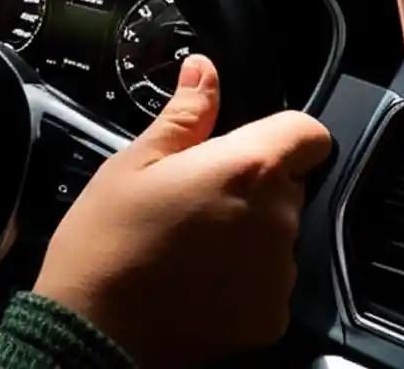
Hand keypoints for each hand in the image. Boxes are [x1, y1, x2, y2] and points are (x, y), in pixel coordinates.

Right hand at [33, 55, 331, 366]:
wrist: (94, 334)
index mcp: (247, 169)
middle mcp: (277, 219)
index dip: (282, 133)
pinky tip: (194, 282)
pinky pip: (267, 283)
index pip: (308, 133)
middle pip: (286, 186)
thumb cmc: (107, 242)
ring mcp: (278, 273)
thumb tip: (205, 69)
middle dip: (250, 187)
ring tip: (187, 245)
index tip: (245, 145)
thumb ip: (184, 114)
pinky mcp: (272, 317)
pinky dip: (241, 281)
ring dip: (246, 234)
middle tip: (192, 199)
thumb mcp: (134, 164)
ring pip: (276, 235)